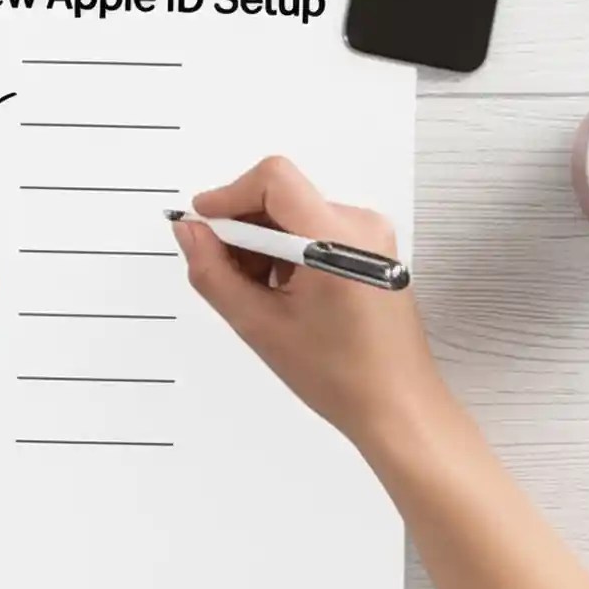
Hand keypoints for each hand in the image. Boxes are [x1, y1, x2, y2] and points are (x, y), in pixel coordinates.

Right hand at [171, 156, 437, 441]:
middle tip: (226, 274)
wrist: (398, 407)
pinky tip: (285, 296)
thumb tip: (190, 232)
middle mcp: (361, 226)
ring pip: (296, 215)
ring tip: (260, 296)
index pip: (274, 181)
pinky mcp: (373, 250)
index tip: (203, 223)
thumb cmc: (341, 377)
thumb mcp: (260, 326)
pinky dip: (289, 254)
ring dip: (265, 245)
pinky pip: (317, 231)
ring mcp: (372, 236)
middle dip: (244, 230)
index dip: (230, 195)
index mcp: (337, 240)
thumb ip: (214, 273)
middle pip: (283, 197)